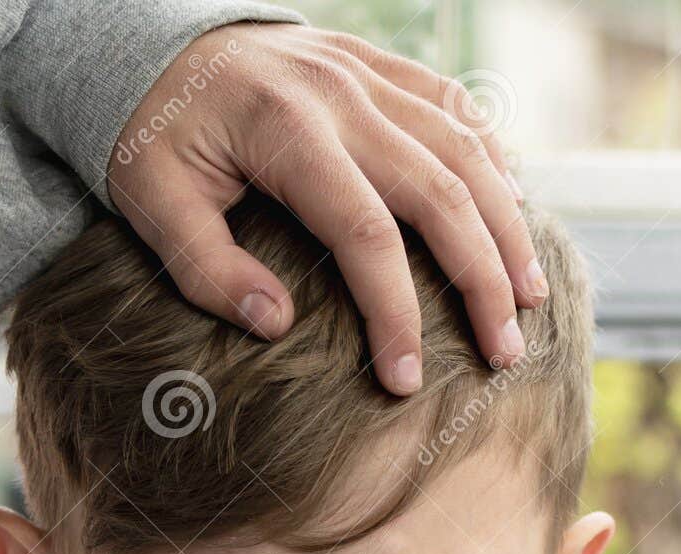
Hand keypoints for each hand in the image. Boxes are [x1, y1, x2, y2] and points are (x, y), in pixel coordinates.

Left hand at [107, 23, 545, 394]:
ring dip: (506, 227)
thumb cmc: (152, 134)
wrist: (156, 46)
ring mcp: (369, 74)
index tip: (404, 381)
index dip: (394, 313)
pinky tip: (513, 214)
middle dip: (481, 281)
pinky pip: (456, 109)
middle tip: (503, 354)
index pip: (365, 235)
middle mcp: (343, 96)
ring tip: (530, 297)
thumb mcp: (150, 203)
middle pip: (440, 194)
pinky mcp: (380, 67)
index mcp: (286, 132)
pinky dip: (494, 161)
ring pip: (466, 150)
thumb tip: (275, 324)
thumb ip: (206, 268)